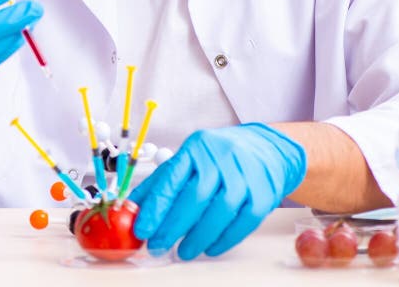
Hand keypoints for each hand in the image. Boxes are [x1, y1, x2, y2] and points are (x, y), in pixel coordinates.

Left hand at [129, 124, 305, 259]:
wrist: (266, 148)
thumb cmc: (219, 156)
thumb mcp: (189, 158)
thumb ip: (161, 181)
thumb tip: (132, 206)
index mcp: (197, 147)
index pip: (172, 178)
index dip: (155, 207)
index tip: (142, 230)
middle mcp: (221, 158)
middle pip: (195, 197)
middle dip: (173, 227)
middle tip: (158, 246)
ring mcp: (245, 175)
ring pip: (220, 211)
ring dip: (198, 237)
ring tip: (183, 251)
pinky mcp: (263, 193)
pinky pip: (243, 222)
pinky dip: (224, 239)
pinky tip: (210, 248)